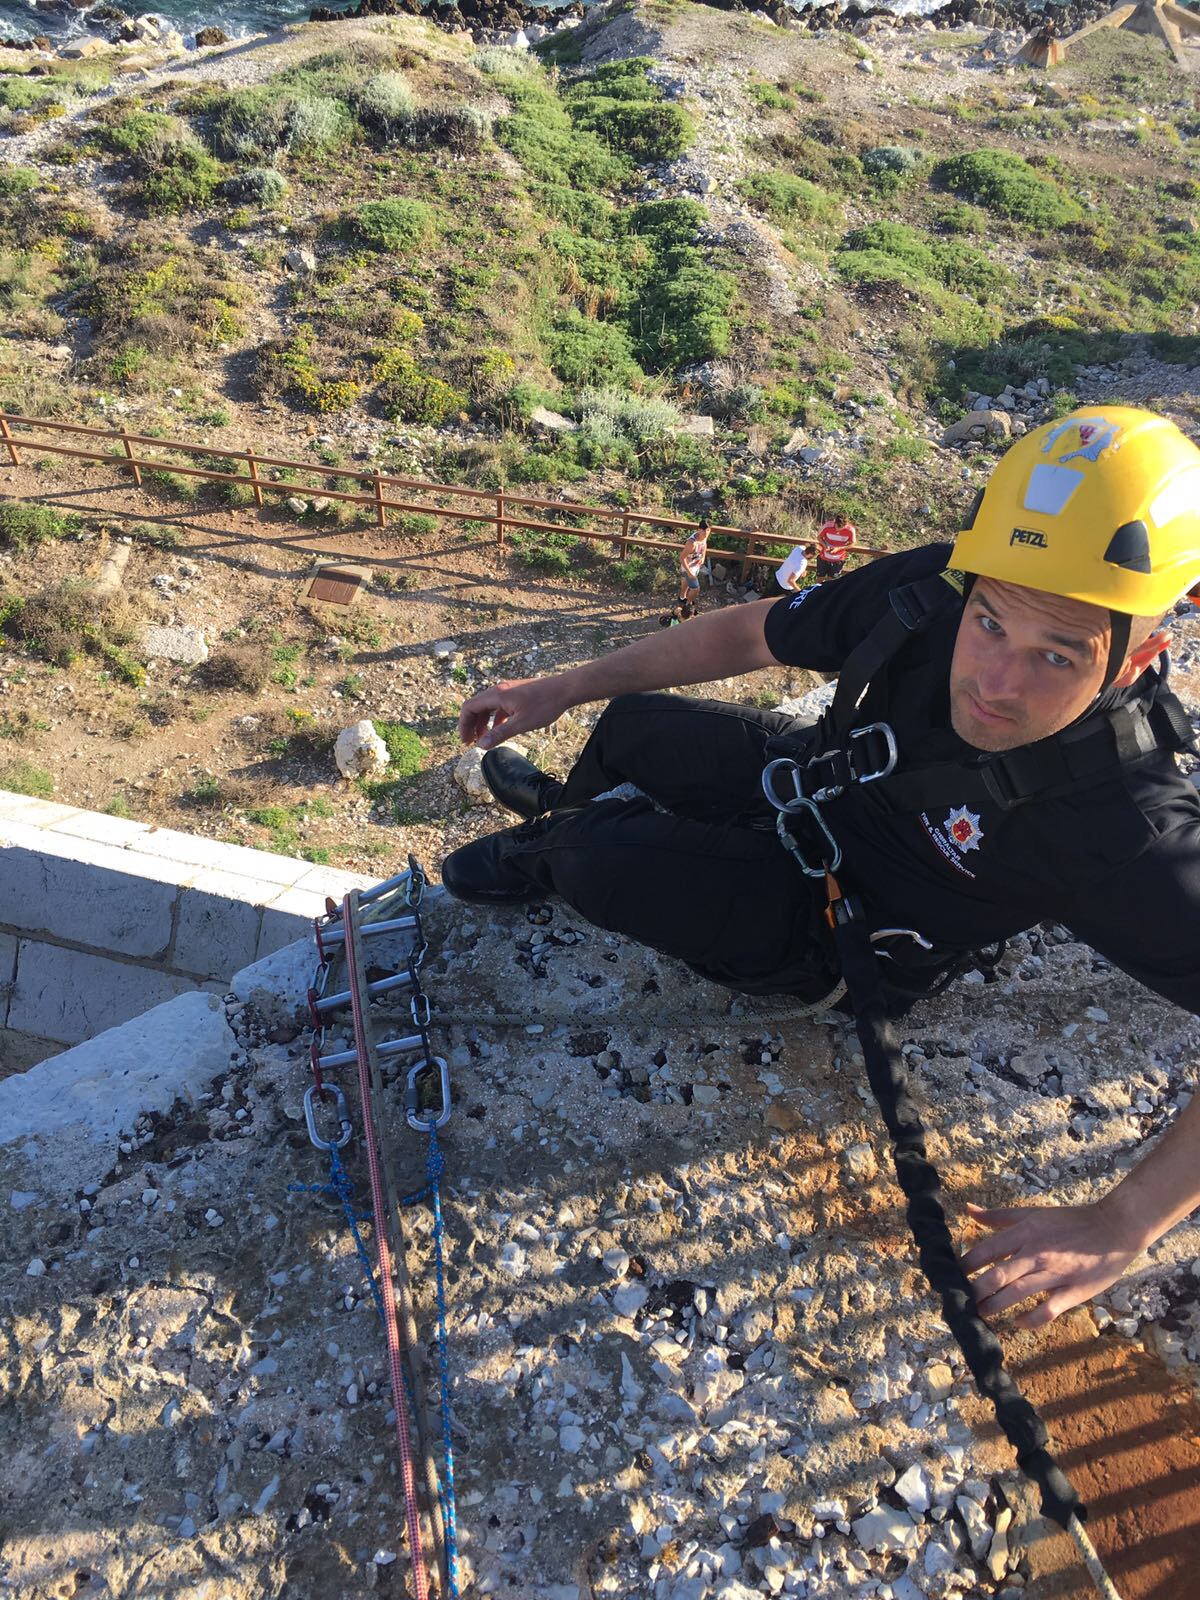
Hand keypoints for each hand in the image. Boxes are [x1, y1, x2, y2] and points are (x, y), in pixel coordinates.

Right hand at [457, 675, 571, 748]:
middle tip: (471, 743)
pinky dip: (495, 719)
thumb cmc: (545, 705)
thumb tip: (481, 745)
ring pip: (487, 707)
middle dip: (471, 725)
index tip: (465, 741)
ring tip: (485, 740)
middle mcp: (499, 690)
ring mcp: (508, 691)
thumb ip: (500, 734)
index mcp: (497, 695)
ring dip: (483, 723)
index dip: (463, 725)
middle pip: (476, 707)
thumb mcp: (521, 723)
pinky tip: (501, 730)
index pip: (468, 708)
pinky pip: (499, 707)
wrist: (564, 689)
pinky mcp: (516, 694)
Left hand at [961, 1198, 1143, 1328]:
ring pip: (1018, 1293)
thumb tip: (968, 1210)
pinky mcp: (1073, 1291)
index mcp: (1024, 1233)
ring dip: (995, 1306)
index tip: (949, 1278)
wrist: (1114, 1229)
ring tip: (980, 1314)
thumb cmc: (1070, 1221)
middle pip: (997, 1275)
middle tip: (959, 1303)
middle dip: (974, 1291)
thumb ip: (999, 1217)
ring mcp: (1054, 1273)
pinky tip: (1018, 1323)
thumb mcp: (1032, 1213)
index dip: (964, 1266)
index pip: (986, 1251)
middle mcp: (1036, 1253)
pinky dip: (1031, 1319)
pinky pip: (1048, 1310)